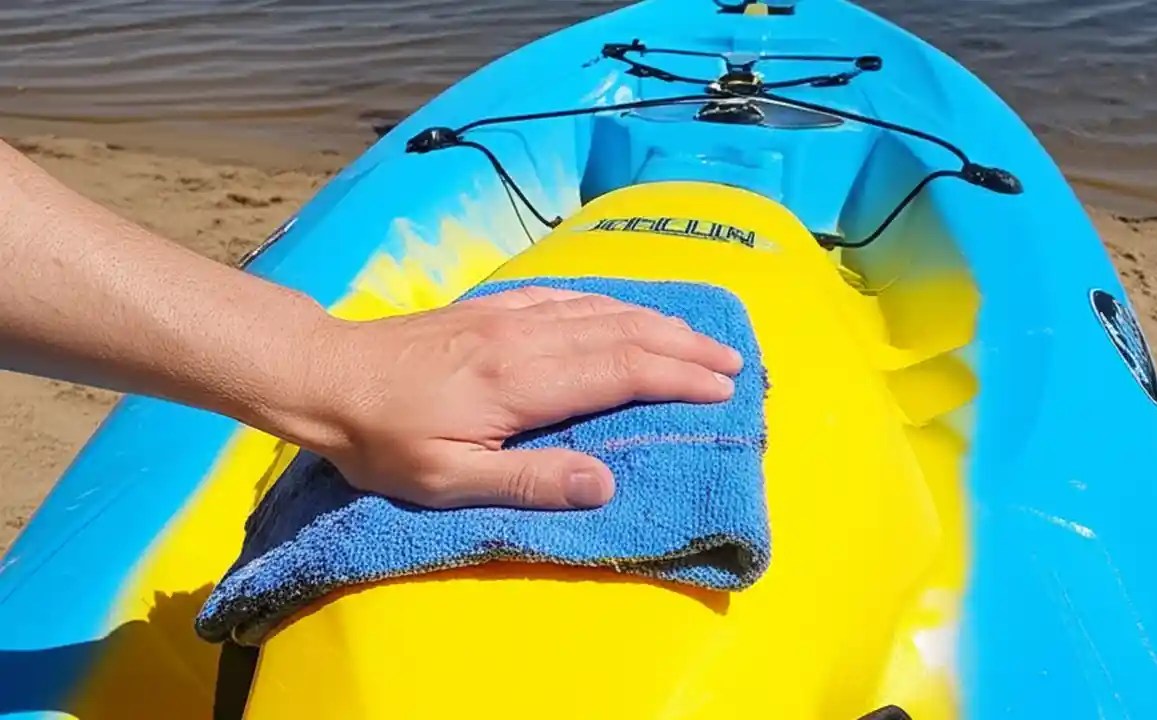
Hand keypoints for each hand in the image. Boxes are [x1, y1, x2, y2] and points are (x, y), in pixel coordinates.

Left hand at [294, 287, 742, 509]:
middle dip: (685, 346)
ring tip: (700, 338)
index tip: (723, 389)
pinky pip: (570, 296)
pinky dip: (614, 303)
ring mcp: (512, 315)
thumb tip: (607, 484)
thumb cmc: (384, 441)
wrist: (327, 376)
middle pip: (626, 332)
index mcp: (523, 381)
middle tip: (734, 362)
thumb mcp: (447, 481)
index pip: (622, 371)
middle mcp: (528, 336)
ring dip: (659, 322)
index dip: (678, 377)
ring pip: (604, 309)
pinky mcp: (495, 307)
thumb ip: (529, 481)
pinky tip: (627, 309)